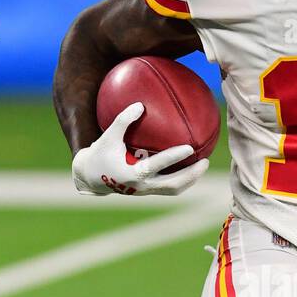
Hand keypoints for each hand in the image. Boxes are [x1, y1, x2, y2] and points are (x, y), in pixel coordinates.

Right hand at [71, 102, 208, 196]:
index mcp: (132, 173)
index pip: (157, 165)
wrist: (91, 177)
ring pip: (174, 189)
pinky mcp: (148, 191)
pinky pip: (169, 188)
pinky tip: (191, 167)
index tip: (189, 147)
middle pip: (172, 184)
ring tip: (203, 165)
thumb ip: (123, 120)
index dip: (173, 157)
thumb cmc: (100, 153)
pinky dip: (182, 179)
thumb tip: (140, 104)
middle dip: (191, 175)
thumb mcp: (108, 136)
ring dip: (190, 180)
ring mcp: (146, 191)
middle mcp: (142, 186)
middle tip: (205, 161)